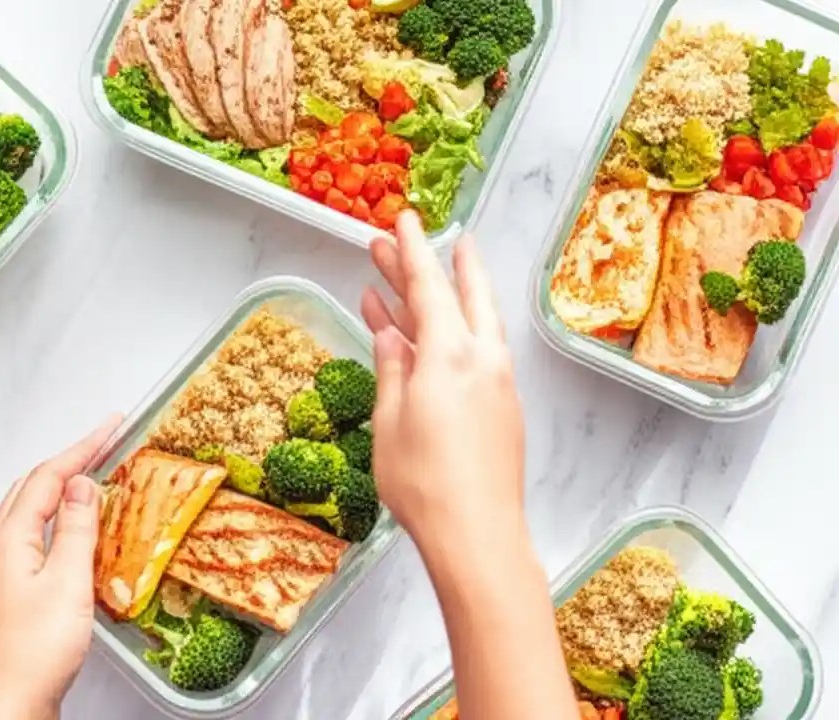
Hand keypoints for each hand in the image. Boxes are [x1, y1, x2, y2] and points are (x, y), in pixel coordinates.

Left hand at [0, 416, 120, 719]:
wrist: (7, 705)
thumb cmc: (34, 652)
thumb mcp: (67, 583)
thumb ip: (75, 529)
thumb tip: (82, 484)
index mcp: (8, 539)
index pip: (48, 476)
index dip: (82, 447)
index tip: (111, 426)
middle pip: (31, 487)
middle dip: (68, 461)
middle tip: (104, 443)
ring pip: (27, 512)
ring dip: (58, 489)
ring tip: (92, 478)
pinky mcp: (6, 594)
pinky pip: (29, 538)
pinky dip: (54, 520)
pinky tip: (71, 534)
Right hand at [360, 211, 524, 543]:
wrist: (477, 534)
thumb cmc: (425, 483)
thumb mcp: (391, 420)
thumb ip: (392, 368)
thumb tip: (389, 334)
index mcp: (451, 354)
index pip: (429, 285)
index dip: (411, 250)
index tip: (402, 219)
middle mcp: (481, 358)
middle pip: (456, 295)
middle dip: (426, 264)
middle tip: (398, 239)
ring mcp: (497, 382)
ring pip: (469, 321)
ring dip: (440, 296)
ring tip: (408, 276)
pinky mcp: (501, 407)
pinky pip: (472, 353)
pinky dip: (446, 336)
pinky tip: (422, 341)